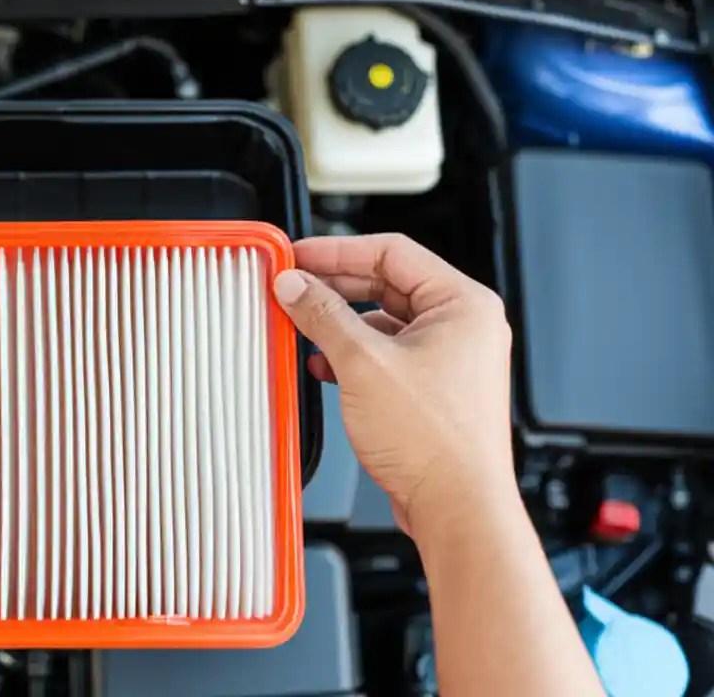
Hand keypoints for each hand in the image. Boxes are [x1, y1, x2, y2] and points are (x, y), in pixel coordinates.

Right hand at [274, 234, 513, 539]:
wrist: (457, 506)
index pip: (392, 252)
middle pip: (386, 285)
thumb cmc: (436, 441)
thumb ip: (323, 316)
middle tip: (292, 289)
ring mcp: (451, 360)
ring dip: (339, 326)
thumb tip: (296, 286)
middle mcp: (463, 327)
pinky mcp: (433, 390)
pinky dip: (352, 356)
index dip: (337, 250)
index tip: (299, 256)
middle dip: (334, 289)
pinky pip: (386, 356)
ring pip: (383, 322)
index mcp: (462, 304)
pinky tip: (324, 367)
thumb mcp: (363, 363)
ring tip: (302, 330)